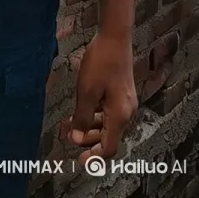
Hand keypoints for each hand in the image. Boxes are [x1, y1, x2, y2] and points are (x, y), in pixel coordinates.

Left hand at [67, 32, 136, 164]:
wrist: (114, 36)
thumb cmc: (101, 62)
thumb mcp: (87, 91)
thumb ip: (82, 118)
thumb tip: (77, 139)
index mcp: (120, 115)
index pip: (109, 148)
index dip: (94, 157)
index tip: (79, 160)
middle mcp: (127, 112)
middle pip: (110, 137)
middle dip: (90, 141)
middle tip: (71, 137)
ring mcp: (126, 101)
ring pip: (109, 125)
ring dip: (91, 128)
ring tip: (72, 124)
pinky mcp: (122, 92)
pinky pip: (109, 112)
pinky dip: (96, 115)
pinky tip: (82, 110)